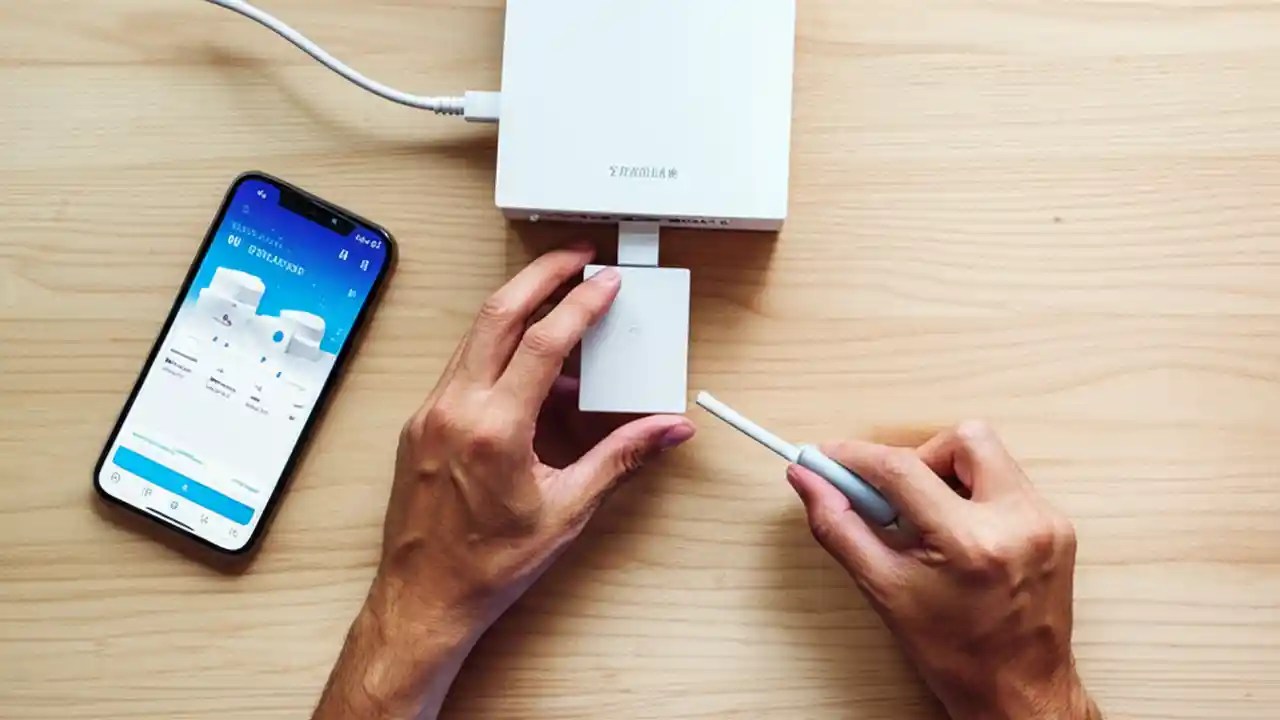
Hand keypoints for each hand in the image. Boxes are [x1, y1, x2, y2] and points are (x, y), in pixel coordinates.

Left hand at [314, 246, 695, 719]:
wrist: (424, 597)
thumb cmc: (487, 564)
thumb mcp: (567, 511)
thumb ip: (621, 459)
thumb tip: (667, 430)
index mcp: (493, 429)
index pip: (542, 342)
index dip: (579, 305)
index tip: (605, 284)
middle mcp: (454, 410)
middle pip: (497, 314)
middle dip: (540, 276)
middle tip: (575, 259)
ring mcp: (430, 412)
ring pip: (474, 336)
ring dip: (517, 308)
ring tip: (558, 301)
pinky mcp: (420, 422)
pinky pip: (463, 366)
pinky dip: (497, 349)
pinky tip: (529, 365)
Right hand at [786, 422, 1098, 719]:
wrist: (1018, 693)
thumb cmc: (955, 653)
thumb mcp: (883, 590)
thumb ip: (838, 526)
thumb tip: (807, 481)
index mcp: (970, 543)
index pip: (902, 469)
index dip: (856, 456)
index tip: (828, 456)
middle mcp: (1017, 523)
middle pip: (964, 438)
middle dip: (920, 455)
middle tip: (897, 495)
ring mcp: (1045, 522)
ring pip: (988, 456)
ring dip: (948, 474)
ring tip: (928, 520)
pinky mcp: (1058, 525)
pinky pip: (1009, 482)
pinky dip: (974, 495)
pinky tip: (958, 534)